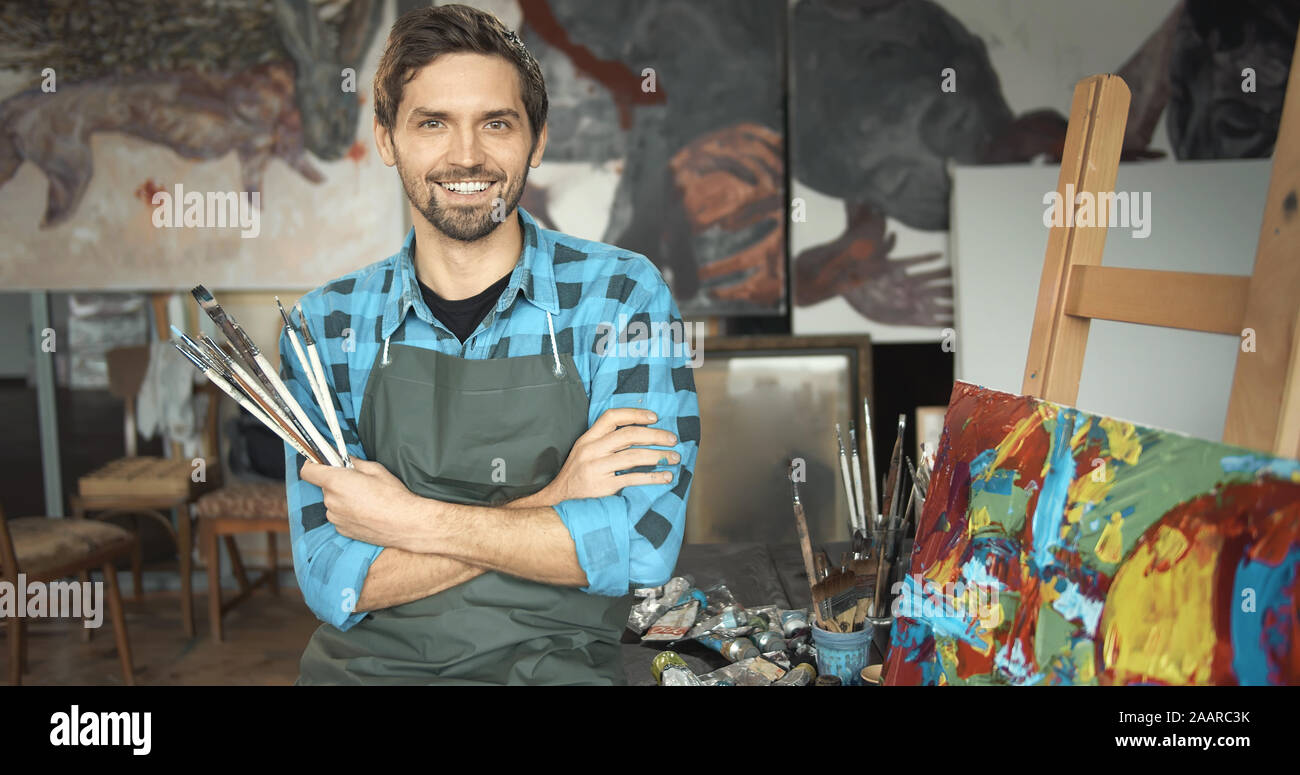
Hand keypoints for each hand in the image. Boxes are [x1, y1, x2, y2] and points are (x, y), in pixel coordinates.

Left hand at [300, 458, 424, 550]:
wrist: (405, 524)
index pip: (308, 471)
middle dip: (337, 481)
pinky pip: (339, 516)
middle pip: (324, 486)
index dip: (312, 464)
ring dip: (342, 498)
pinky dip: (348, 512)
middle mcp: (331, 501)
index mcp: (336, 482)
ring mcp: (335, 518)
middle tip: (358, 481)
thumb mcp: (376, 470)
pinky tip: (366, 512)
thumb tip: (346, 460)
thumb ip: (354, 463)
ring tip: (366, 499)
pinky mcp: (342, 530)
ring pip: (333, 502)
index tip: (319, 462)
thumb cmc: (393, 496)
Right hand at [523, 408, 678, 506]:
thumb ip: (605, 442)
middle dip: (655, 435)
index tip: (655, 417)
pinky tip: (666, 477)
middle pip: (628, 435)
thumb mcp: (584, 453)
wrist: (558, 502)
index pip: (612, 417)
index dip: (635, 414)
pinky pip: (633, 479)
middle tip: (673, 439)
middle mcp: (591, 451)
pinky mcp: (603, 487)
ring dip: (659, 455)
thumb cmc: (577, 476)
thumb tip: (639, 434)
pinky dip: (653, 477)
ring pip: (634, 456)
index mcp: (587, 439)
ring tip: (675, 457)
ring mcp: (596, 469)